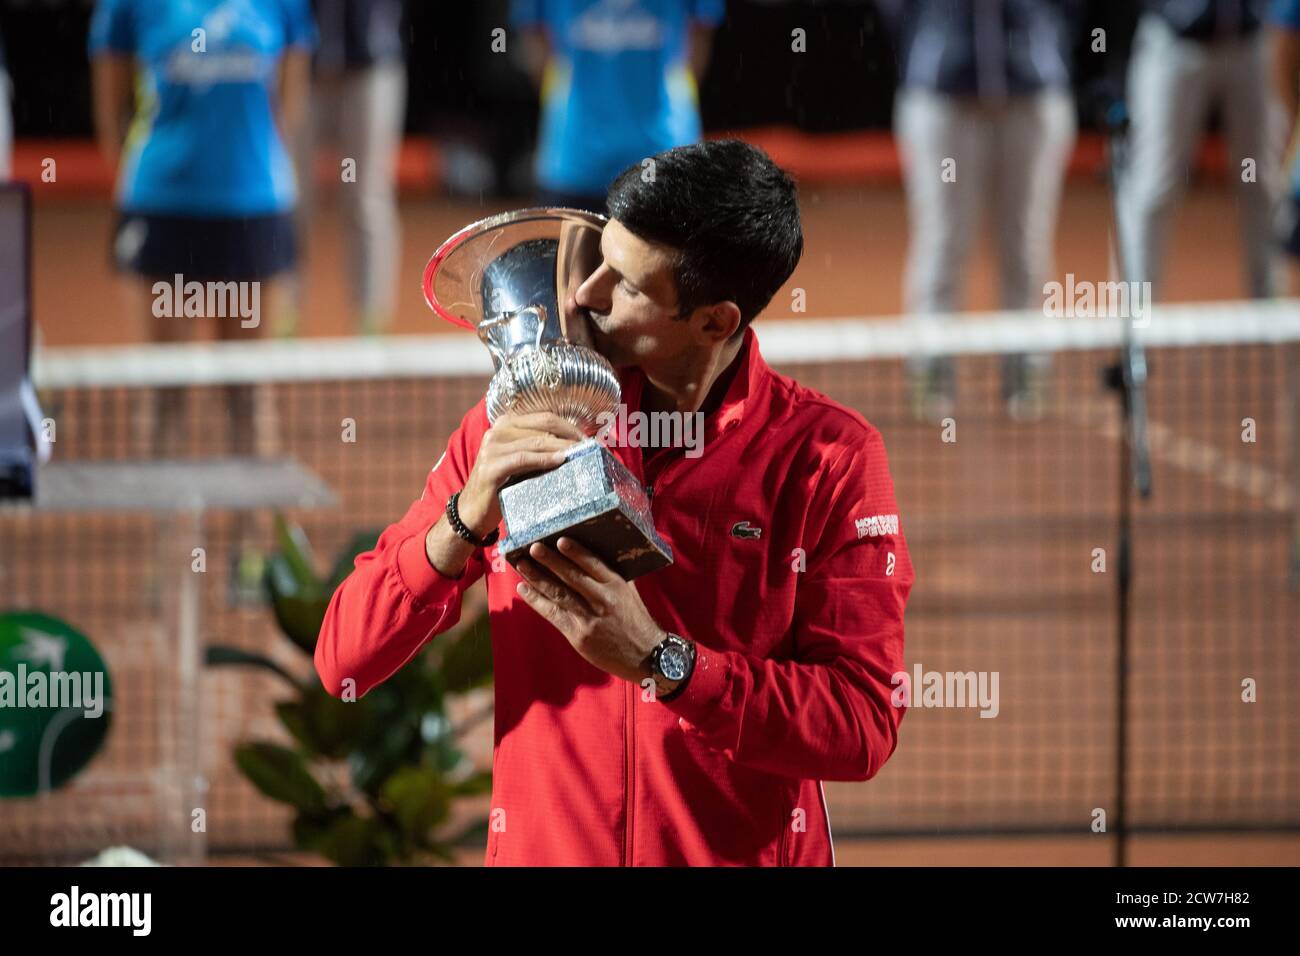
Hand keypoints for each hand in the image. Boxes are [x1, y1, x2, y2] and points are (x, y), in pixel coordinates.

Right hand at [457, 411, 585, 536]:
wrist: (473, 511)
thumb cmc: (503, 485)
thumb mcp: (521, 461)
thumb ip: (539, 448)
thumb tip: (575, 446)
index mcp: (506, 423)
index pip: (545, 417)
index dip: (570, 427)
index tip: (589, 440)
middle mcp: (498, 430)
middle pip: (544, 426)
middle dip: (570, 437)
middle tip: (591, 449)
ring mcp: (492, 446)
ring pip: (537, 441)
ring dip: (563, 447)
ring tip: (582, 455)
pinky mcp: (491, 466)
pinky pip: (524, 459)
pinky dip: (544, 459)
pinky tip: (561, 461)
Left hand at [514, 537, 665, 684]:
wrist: (645, 656)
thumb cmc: (636, 621)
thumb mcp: (630, 594)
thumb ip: (612, 577)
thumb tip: (592, 556)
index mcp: (617, 586)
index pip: (593, 564)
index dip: (575, 552)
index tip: (560, 540)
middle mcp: (602, 599)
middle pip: (572, 576)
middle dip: (550, 561)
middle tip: (533, 547)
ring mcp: (589, 618)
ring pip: (559, 594)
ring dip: (538, 578)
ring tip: (522, 565)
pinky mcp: (578, 635)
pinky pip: (553, 614)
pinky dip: (537, 601)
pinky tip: (525, 590)